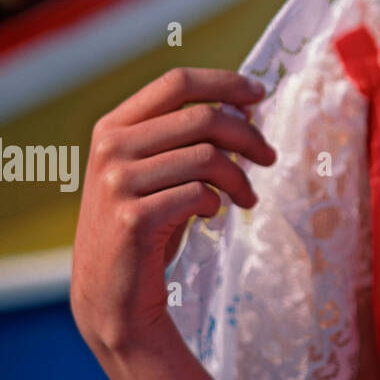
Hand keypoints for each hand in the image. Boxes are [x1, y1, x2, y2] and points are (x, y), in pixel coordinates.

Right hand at [71, 68, 274, 356]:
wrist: (110, 297)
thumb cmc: (145, 226)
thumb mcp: (160, 172)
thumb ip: (189, 137)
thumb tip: (246, 105)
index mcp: (113, 127)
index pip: (177, 82)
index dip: (225, 82)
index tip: (260, 94)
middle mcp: (110, 148)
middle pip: (203, 117)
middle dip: (248, 135)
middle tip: (269, 157)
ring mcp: (116, 183)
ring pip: (207, 156)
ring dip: (239, 178)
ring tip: (247, 197)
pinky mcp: (132, 219)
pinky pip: (199, 193)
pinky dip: (217, 202)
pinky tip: (213, 215)